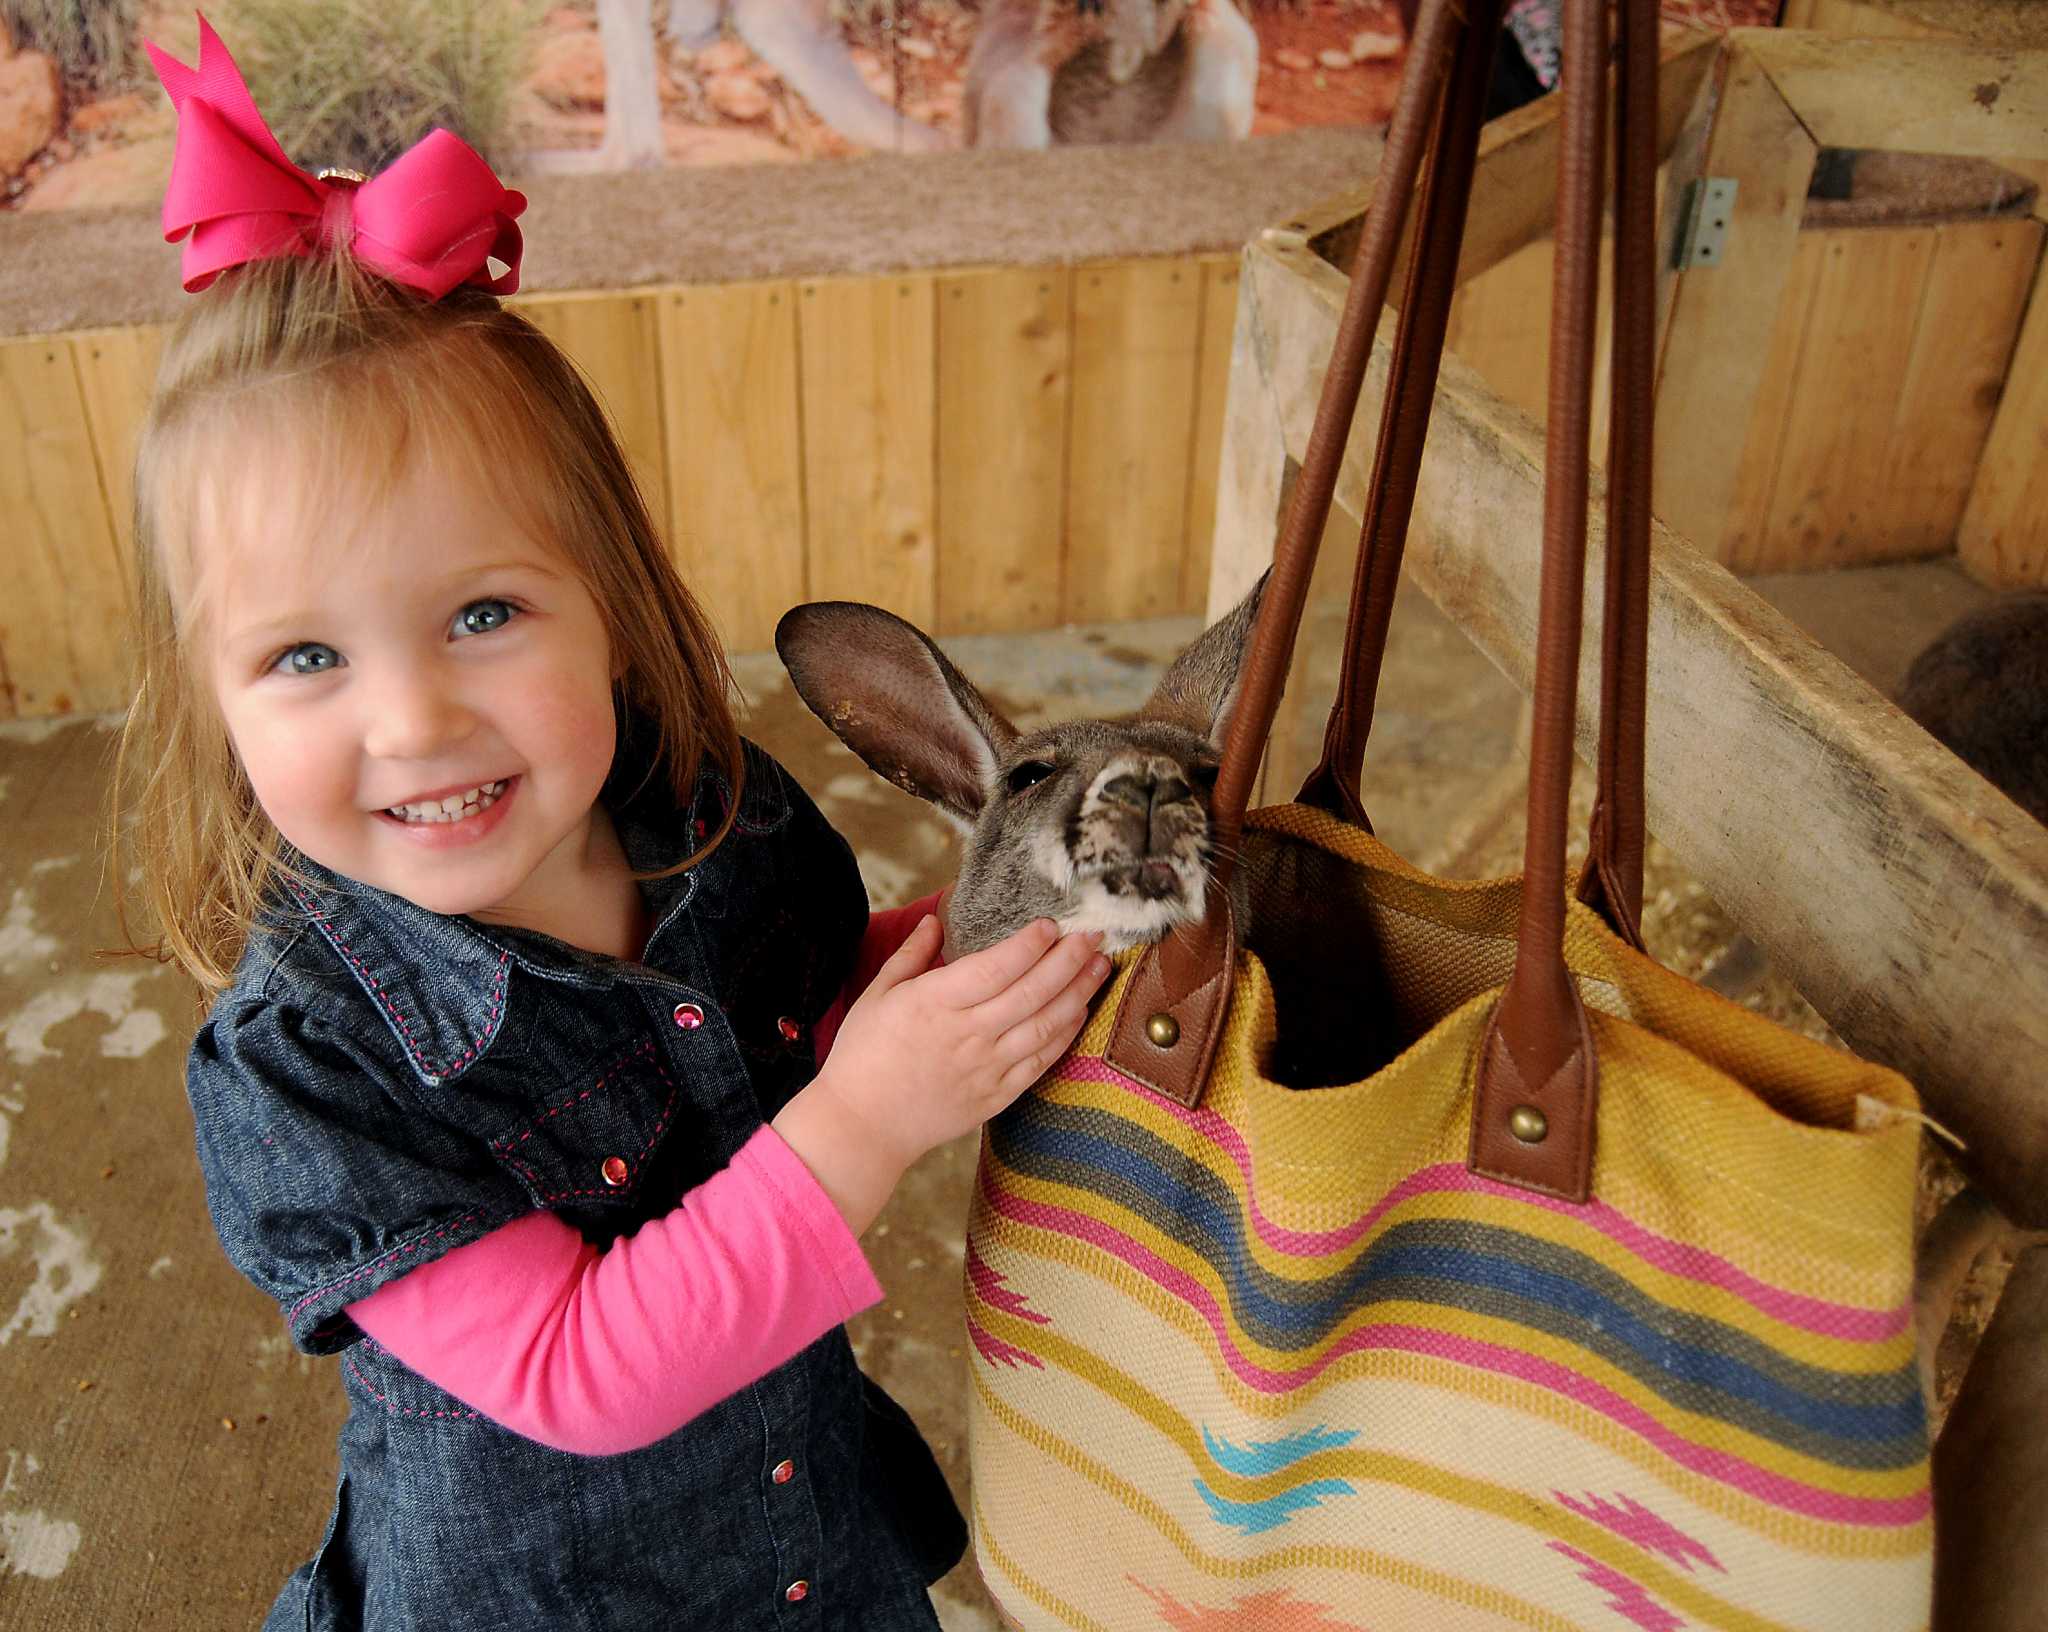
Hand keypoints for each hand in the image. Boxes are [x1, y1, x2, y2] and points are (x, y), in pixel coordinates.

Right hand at [772, 916, 1110, 1233]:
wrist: (863, 1126)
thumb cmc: (863, 1056)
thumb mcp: (877, 995)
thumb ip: (911, 955)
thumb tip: (935, 918)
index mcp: (935, 1004)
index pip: (996, 967)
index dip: (1029, 944)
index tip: (1051, 924)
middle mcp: (968, 1035)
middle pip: (1031, 992)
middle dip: (1068, 959)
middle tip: (1093, 935)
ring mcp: (986, 1069)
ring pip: (1045, 1026)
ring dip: (1077, 993)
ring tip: (1099, 966)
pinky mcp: (996, 1096)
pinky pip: (1040, 1062)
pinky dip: (1064, 1035)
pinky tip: (1079, 1011)